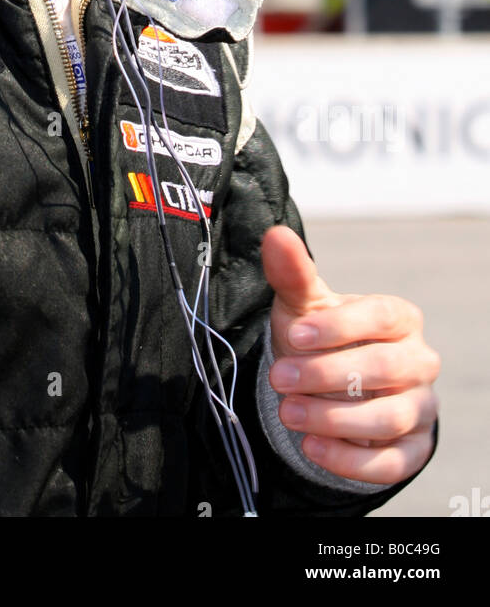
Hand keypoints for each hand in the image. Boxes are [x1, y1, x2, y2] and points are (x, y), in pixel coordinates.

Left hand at [262, 225, 439, 485]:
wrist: (326, 386)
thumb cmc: (318, 337)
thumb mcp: (303, 305)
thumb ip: (293, 273)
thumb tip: (276, 234)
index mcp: (399, 318)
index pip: (381, 317)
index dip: (339, 327)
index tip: (295, 335)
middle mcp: (419, 361)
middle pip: (386, 368)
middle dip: (328, 375)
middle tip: (280, 379)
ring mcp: (420, 407)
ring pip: (390, 417)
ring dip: (334, 418)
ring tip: (288, 413)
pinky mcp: (412, 449)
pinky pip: (391, 462)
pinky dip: (350, 459)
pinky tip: (312, 446)